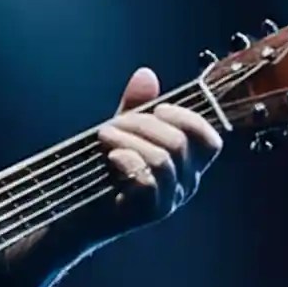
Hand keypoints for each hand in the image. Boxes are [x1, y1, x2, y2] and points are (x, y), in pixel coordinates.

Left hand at [85, 67, 223, 245]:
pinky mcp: (148, 212)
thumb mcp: (122, 133)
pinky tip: (111, 157)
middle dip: (143, 124)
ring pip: (162, 158)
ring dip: (128, 139)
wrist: (77, 212)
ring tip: (104, 137)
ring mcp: (169, 200)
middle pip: (179, 142)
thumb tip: (146, 74)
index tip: (159, 108)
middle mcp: (185, 184)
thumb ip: (137, 107)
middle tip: (112, 125)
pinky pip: (147, 179)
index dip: (189, 119)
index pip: (210, 141)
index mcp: (186, 165)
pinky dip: (127, 160)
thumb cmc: (103, 173)